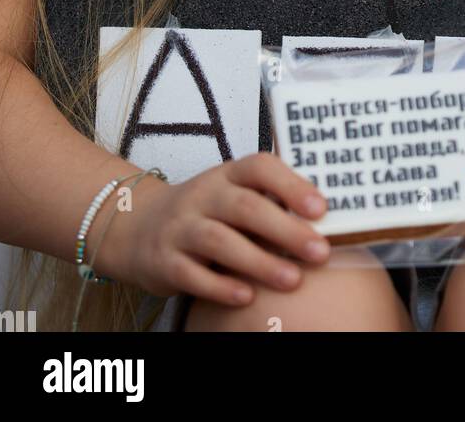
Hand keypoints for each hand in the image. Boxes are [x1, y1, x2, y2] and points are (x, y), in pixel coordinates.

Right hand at [96, 152, 330, 305]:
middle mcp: (203, 195)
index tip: (322, 207)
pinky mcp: (164, 260)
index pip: (259, 167)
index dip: (291, 184)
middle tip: (320, 251)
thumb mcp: (233, 194)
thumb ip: (270, 202)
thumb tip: (326, 220)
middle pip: (246, 207)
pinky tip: (247, 297)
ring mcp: (180, 227)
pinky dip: (221, 287)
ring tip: (293, 280)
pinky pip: (192, 274)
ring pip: (220, 241)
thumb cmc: (206, 211)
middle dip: (286, 230)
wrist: (138, 226)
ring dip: (259, 262)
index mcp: (227, 173)